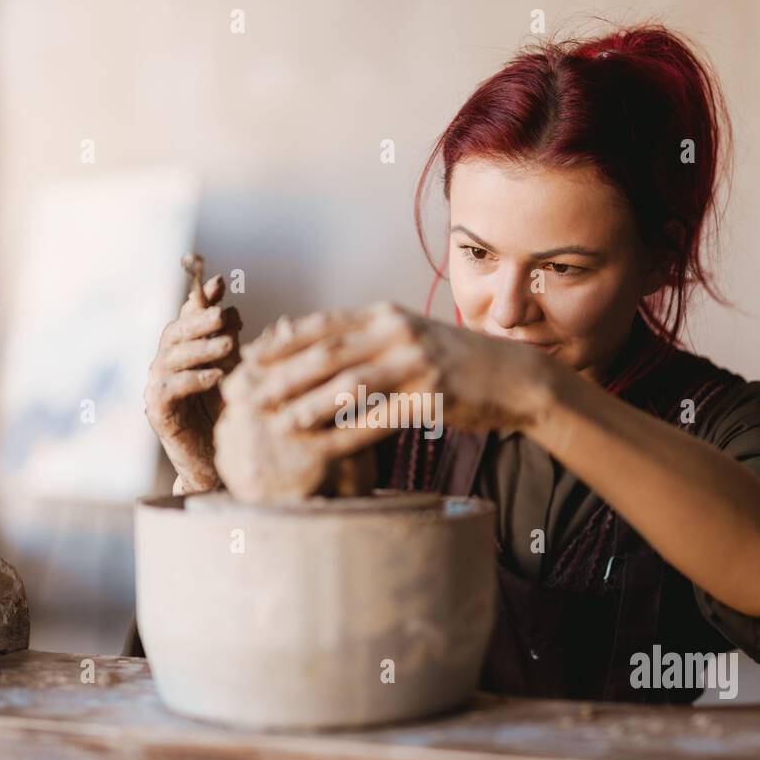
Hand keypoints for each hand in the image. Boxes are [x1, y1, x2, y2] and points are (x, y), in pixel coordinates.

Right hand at [143, 255, 241, 493]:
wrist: (218, 462)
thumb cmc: (233, 416)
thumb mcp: (248, 377)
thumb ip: (258, 351)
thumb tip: (284, 322)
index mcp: (187, 350)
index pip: (189, 316)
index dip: (202, 298)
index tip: (221, 283)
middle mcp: (168, 363)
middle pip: (175, 330)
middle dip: (199, 320)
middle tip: (223, 314)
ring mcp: (158, 386)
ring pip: (171, 356)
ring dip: (199, 347)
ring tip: (227, 345)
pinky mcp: (157, 411)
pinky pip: (168, 388)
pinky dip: (192, 379)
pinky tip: (217, 376)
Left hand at [213, 302, 558, 500]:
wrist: (513, 377)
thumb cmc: (454, 362)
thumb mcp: (408, 337)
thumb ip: (366, 340)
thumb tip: (316, 349)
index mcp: (385, 314)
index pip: (321, 325)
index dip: (280, 342)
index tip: (247, 359)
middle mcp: (397, 331)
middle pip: (327, 353)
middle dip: (281, 374)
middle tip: (248, 393)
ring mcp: (416, 360)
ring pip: (349, 383)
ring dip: (308, 404)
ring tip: (276, 421)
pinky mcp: (432, 393)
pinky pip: (381, 416)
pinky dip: (349, 430)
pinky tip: (325, 444)